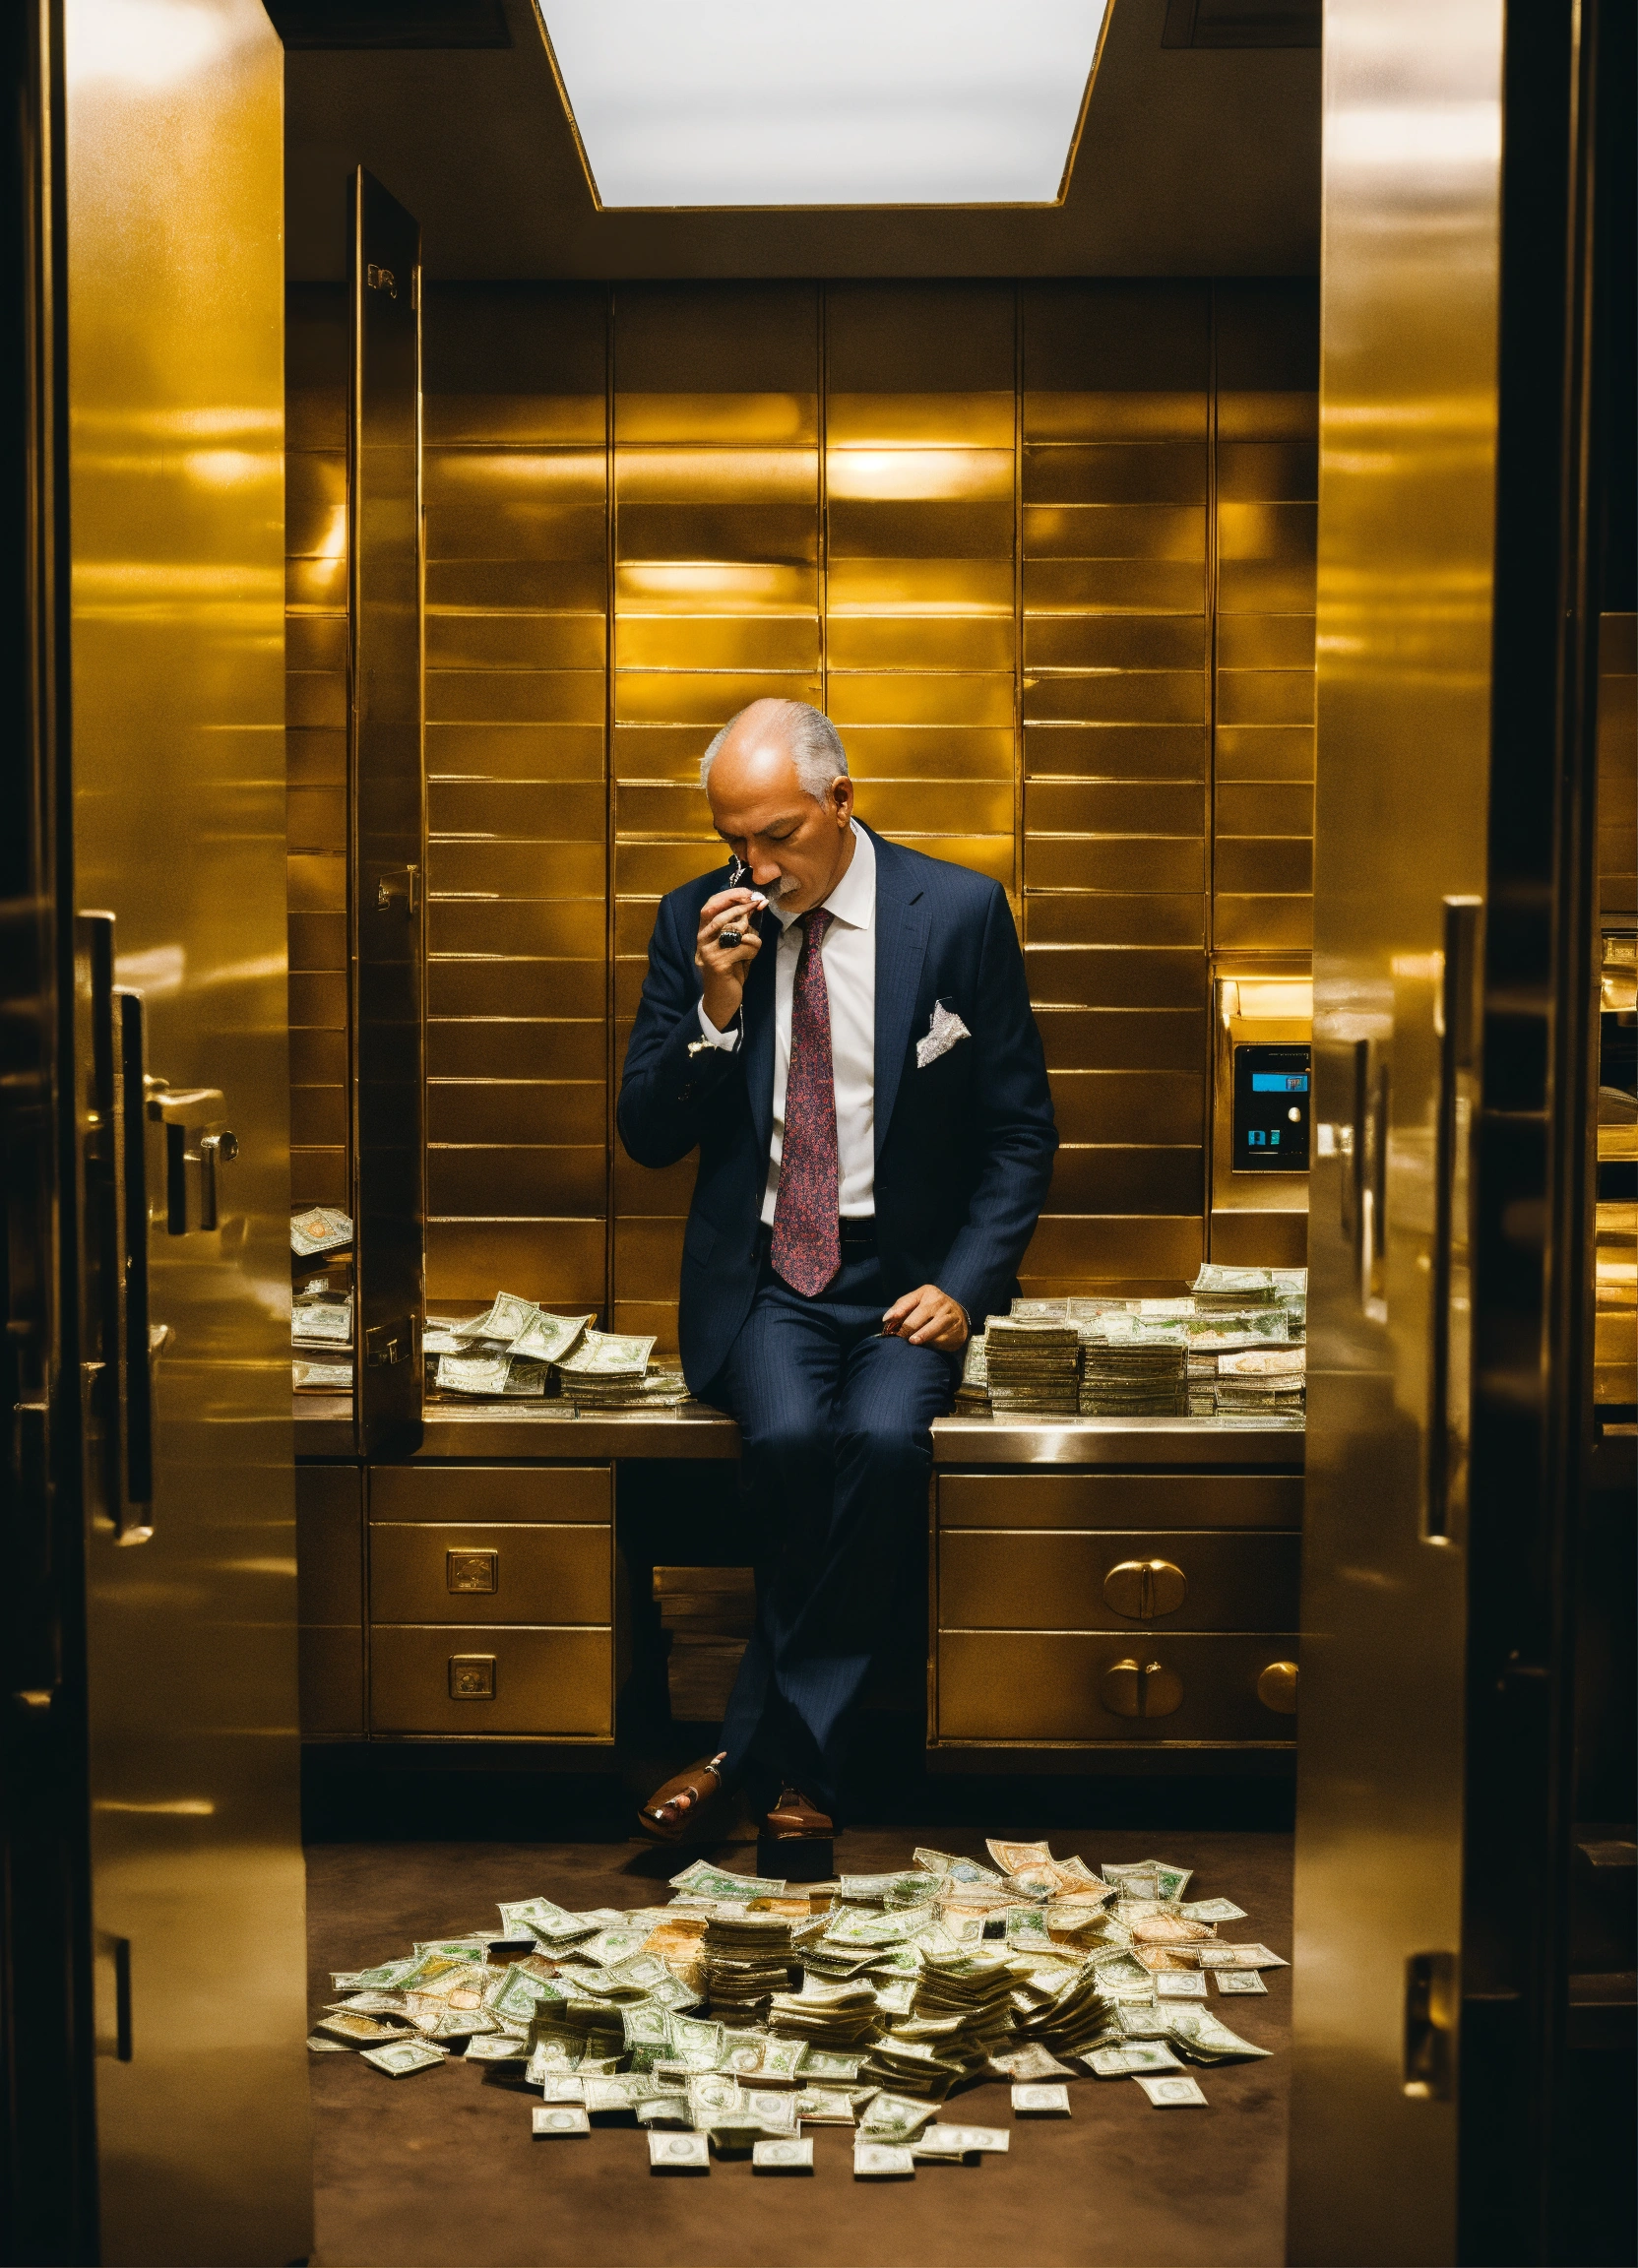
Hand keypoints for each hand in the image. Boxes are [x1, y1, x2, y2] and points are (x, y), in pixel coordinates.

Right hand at [695, 888, 764, 1029]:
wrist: (721, 1001)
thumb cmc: (730, 972)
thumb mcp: (735, 945)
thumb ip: (740, 927)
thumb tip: (755, 904)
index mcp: (703, 933)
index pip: (710, 906)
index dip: (728, 895)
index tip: (748, 892)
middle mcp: (701, 940)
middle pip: (722, 914)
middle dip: (744, 907)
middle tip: (760, 904)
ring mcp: (708, 952)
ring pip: (736, 929)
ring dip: (752, 935)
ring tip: (752, 946)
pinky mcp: (718, 964)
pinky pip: (744, 946)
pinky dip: (754, 950)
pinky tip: (749, 959)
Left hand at [882, 1284, 968, 1349]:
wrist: (957, 1316)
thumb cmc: (930, 1309)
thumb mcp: (917, 1302)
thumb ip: (901, 1307)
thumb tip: (887, 1318)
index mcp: (927, 1292)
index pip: (908, 1302)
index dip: (897, 1312)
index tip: (887, 1321)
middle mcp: (939, 1301)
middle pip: (919, 1317)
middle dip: (907, 1328)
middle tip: (900, 1337)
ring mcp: (949, 1314)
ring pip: (932, 1327)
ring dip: (921, 1336)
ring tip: (913, 1341)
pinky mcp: (956, 1328)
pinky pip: (942, 1337)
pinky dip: (933, 1343)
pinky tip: (929, 1345)